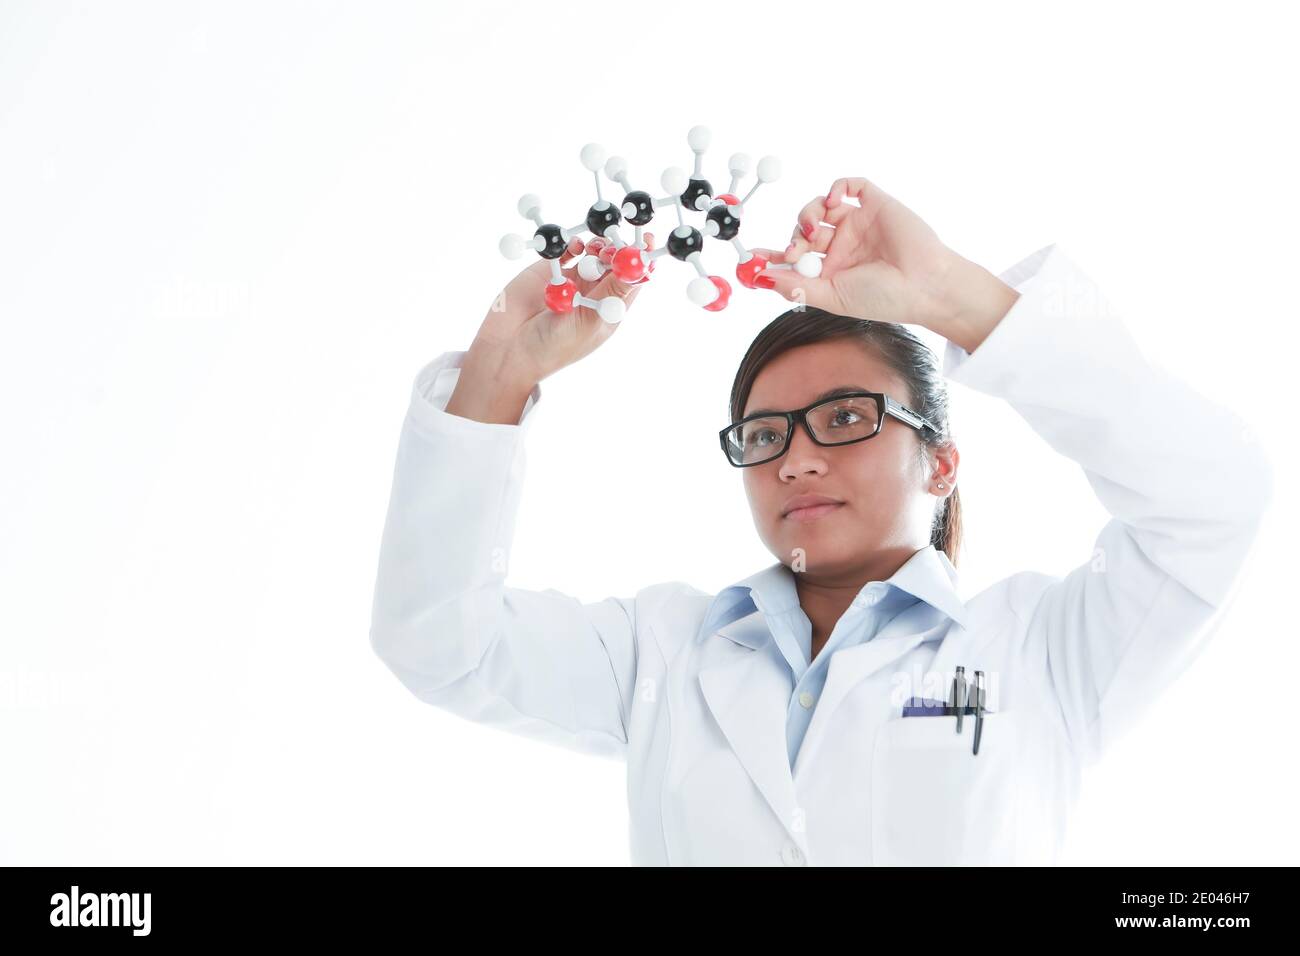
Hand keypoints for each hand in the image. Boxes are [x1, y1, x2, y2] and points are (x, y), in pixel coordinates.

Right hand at [476, 232, 654, 385]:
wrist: (509, 349)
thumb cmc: (553, 347)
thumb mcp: (590, 321)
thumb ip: (612, 292)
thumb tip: (639, 268)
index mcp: (610, 309)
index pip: (633, 281)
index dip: (642, 261)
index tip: (646, 241)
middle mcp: (594, 293)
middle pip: (616, 261)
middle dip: (619, 249)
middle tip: (614, 246)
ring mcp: (572, 280)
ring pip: (594, 252)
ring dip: (599, 245)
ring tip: (594, 249)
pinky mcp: (550, 270)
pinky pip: (567, 249)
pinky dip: (574, 243)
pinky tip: (575, 246)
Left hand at [749, 177, 960, 327]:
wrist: (924, 286)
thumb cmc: (882, 298)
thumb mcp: (831, 296)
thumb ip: (795, 286)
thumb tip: (760, 278)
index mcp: (832, 269)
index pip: (794, 256)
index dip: (772, 254)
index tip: (752, 257)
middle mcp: (842, 245)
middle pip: (803, 230)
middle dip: (793, 238)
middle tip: (794, 250)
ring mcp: (858, 223)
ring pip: (820, 206)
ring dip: (807, 213)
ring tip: (812, 227)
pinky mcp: (875, 204)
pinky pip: (850, 185)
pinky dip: (836, 188)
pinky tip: (834, 203)